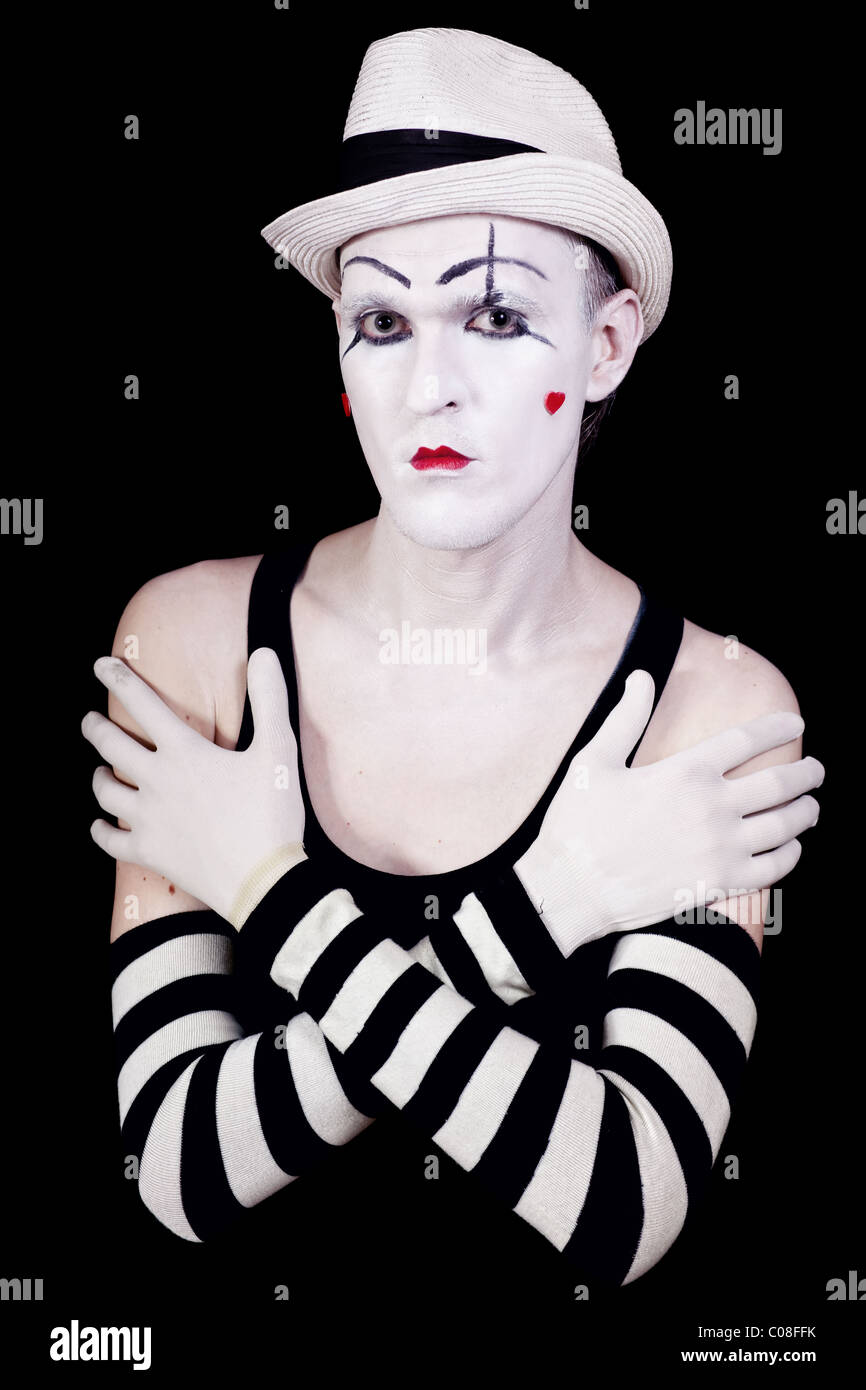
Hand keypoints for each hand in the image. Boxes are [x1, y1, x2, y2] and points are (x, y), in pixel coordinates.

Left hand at [81, 647, 305, 926]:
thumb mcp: (278, 751)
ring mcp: (148, 819)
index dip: (119, 679)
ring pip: (105, 792)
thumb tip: (263, 654)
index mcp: (184, 752)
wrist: (262, 880)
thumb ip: (270, 699)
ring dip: (98, 777)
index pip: (142, 704)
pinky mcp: (148, 852)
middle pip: (110, 746)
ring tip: (99, 771)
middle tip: (88, 721)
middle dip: (95, 728)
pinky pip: (110, 840)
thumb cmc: (271, 814)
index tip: (100, 664)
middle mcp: (156, 781)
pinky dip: (101, 830)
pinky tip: (100, 825)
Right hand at [513, 668, 824, 954]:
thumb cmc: (577, 824)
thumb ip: (625, 718)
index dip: (778, 726)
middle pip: (779, 782)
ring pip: (785, 825)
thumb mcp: (594, 761)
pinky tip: (790, 846)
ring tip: (812, 807)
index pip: (747, 739)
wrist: (570, 891)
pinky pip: (774, 868)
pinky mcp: (719, 883)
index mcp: (684, 771)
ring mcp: (719, 848)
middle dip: (807, 773)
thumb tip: (640, 676)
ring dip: (806, 812)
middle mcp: (710, 807)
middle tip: (817, 770)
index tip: (796, 723)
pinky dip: (791, 853)